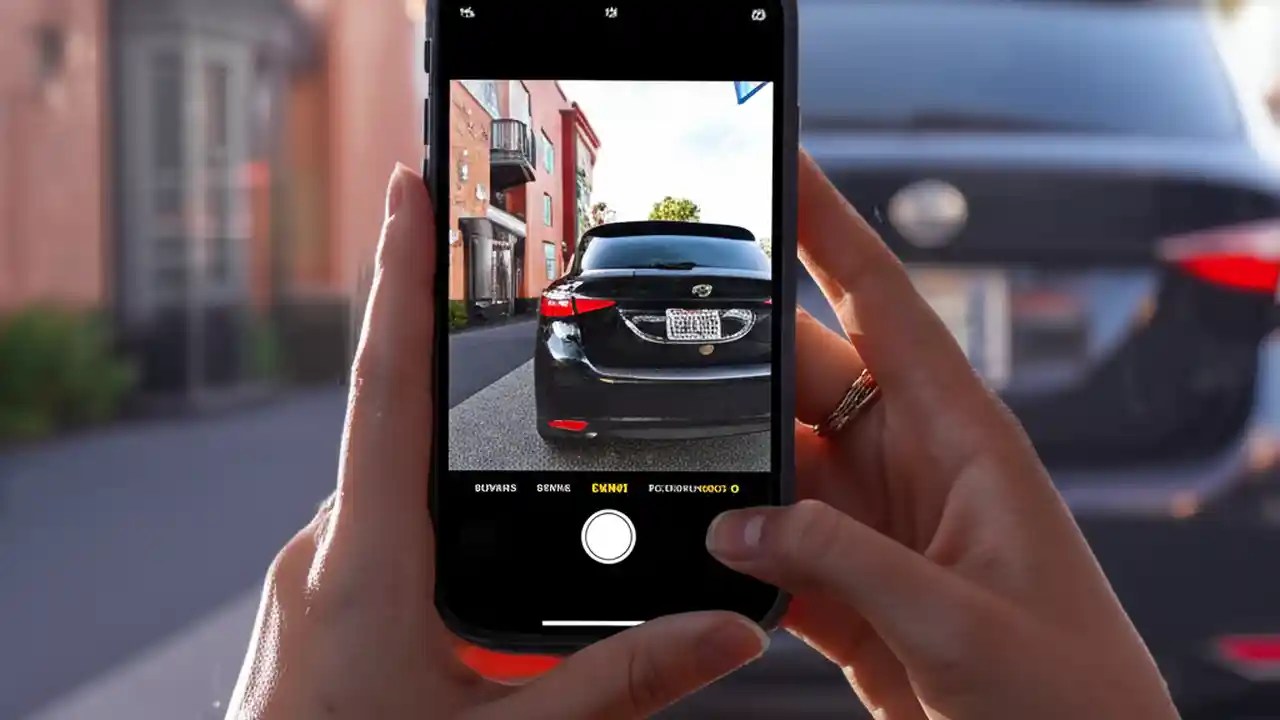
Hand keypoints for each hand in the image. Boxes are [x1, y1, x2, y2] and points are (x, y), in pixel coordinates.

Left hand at [226, 165, 768, 719]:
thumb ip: (623, 684)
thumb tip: (724, 630)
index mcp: (369, 562)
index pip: (389, 383)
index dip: (402, 275)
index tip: (407, 184)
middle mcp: (324, 553)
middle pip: (407, 443)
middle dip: (462, 403)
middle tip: (506, 362)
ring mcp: (309, 582)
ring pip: (398, 504)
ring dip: (455, 503)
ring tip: (498, 539)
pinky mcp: (311, 610)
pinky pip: (378, 546)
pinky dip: (431, 547)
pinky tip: (462, 599)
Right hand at [706, 153, 1179, 719]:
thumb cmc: (1070, 694)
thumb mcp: (958, 619)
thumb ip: (839, 563)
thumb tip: (739, 524)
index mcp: (962, 439)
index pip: (882, 304)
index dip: (829, 227)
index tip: (779, 169)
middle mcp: (911, 467)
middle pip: (805, 378)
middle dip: (740, 367)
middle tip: (672, 366)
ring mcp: (873, 527)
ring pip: (778, 462)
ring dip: (732, 473)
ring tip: (684, 480)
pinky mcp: (847, 588)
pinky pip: (772, 544)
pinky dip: (735, 549)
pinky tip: (709, 559)